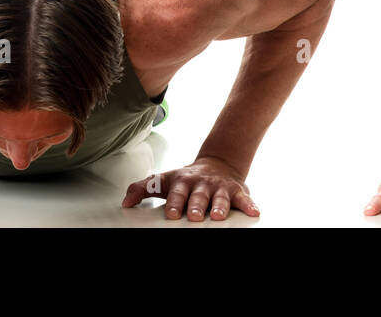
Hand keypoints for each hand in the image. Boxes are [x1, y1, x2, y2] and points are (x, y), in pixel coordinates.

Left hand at [122, 155, 258, 221]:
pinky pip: (244, 198)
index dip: (174, 203)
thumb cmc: (187, 179)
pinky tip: (254, 212)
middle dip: (196, 206)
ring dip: (219, 206)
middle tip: (194, 216)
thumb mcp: (164, 181)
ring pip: (220, 197)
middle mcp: (201, 184)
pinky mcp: (236, 191)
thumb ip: (143, 189)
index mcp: (182, 181)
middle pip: (198, 196)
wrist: (217, 164)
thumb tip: (125, 202)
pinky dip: (249, 205)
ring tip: (218, 216)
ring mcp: (219, 187)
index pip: (176, 192)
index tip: (171, 214)